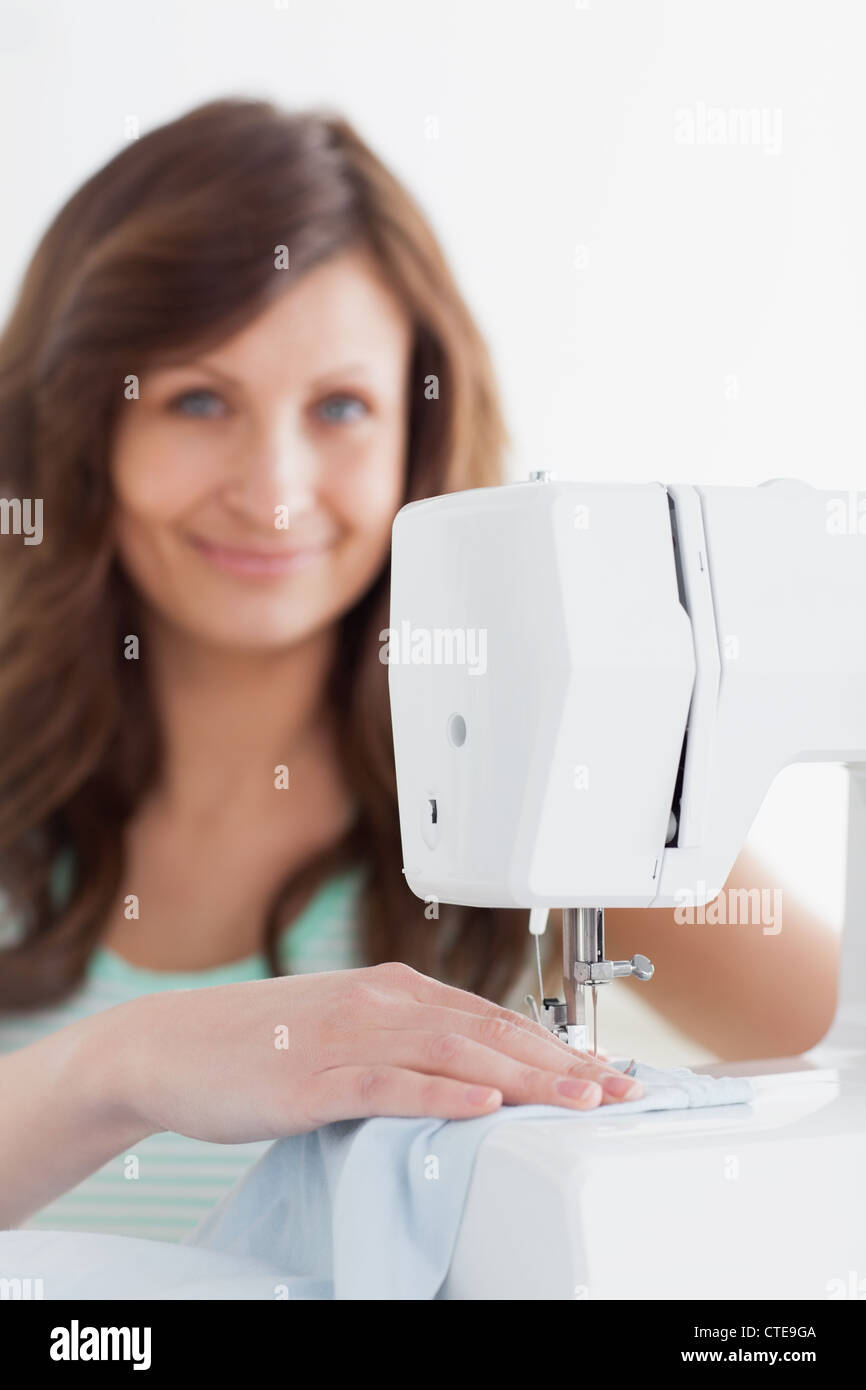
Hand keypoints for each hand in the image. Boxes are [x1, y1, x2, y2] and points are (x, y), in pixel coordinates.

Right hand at [111, 962, 642, 1142]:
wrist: (171, 1045)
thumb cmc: (258, 1043)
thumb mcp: (344, 1029)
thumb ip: (404, 1041)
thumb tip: (469, 1071)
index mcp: (390, 989)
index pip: (489, 1015)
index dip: (552, 1043)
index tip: (601, 1069)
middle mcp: (377, 1003)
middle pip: (485, 1030)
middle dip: (558, 1061)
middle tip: (616, 1088)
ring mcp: (345, 1038)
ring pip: (451, 1053)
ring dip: (521, 1077)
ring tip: (576, 1099)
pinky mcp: (312, 1079)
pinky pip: (387, 1084)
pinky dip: (441, 1093)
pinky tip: (482, 1106)